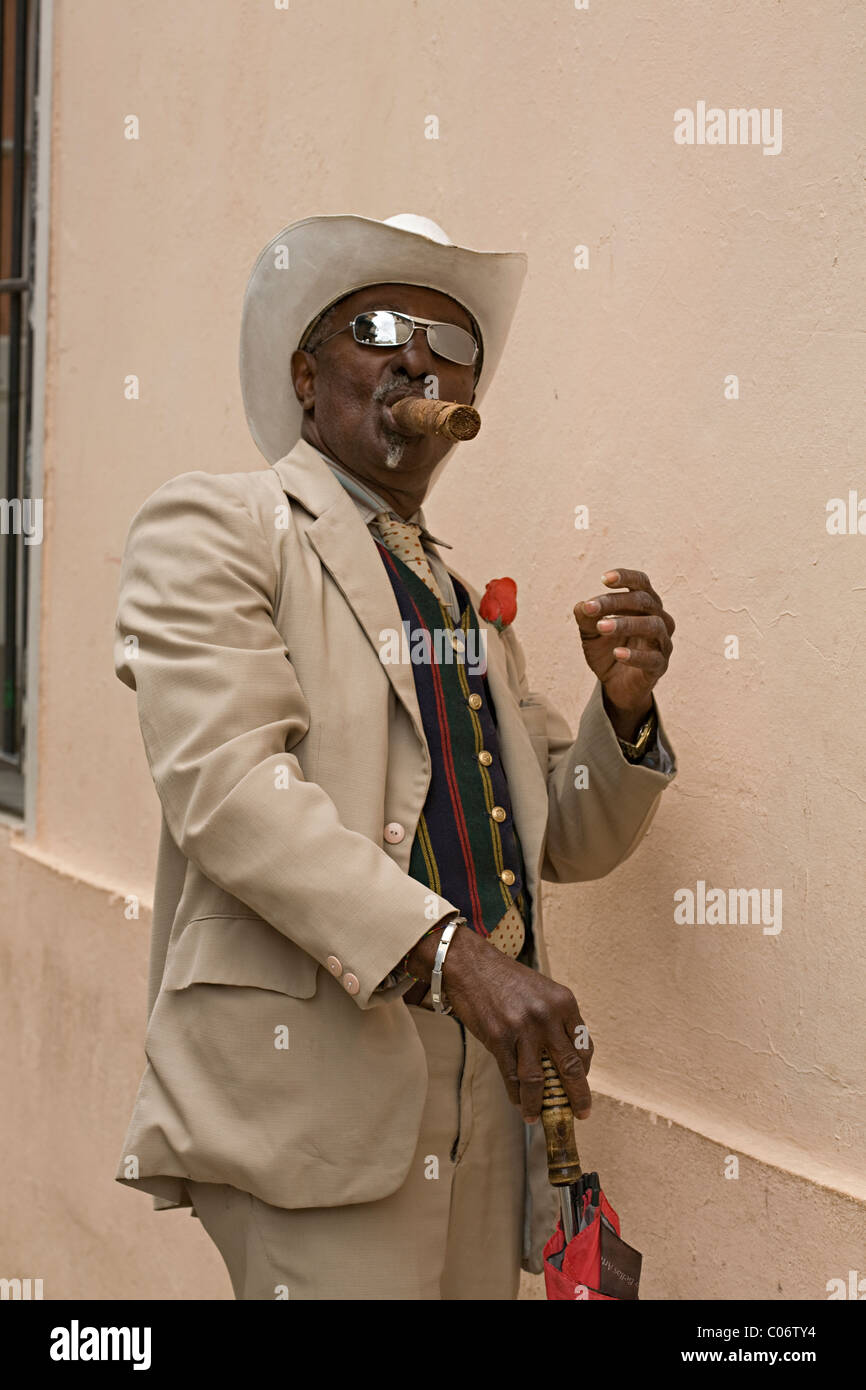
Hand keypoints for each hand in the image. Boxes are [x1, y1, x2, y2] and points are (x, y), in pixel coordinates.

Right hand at [406, 924, 592, 1123]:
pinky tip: (519, 1103)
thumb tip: (563, 1059)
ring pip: (538, 1080)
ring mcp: (522, 1028)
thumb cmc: (507, 980)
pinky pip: (512, 1076)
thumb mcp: (542, 992)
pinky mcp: (498, 1038)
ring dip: (539, 1104)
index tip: (581, 1084)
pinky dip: (517, 1095)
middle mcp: (547, 1016)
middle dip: (577, 1096)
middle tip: (580, 1114)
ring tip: (538, 1116)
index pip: (584, 1045)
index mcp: (563, 1002)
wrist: (470, 965)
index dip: (584, 1071)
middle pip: (570, 1067)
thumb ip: (556, 1020)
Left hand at [573, 568, 674, 737]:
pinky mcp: (660, 665)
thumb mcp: (590, 632)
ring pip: (653, 625)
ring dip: (626, 623)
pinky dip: (635, 655)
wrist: (614, 684)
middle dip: (615, 602)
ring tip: (601, 627)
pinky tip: (617, 653)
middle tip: (591, 608)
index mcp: (644, 604)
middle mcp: (659, 618)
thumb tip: (582, 606)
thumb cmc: (607, 649)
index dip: (626, 577)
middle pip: (643, 601)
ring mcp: (662, 642)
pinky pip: (653, 658)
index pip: (641, 583)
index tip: (604, 579)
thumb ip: (586, 618)